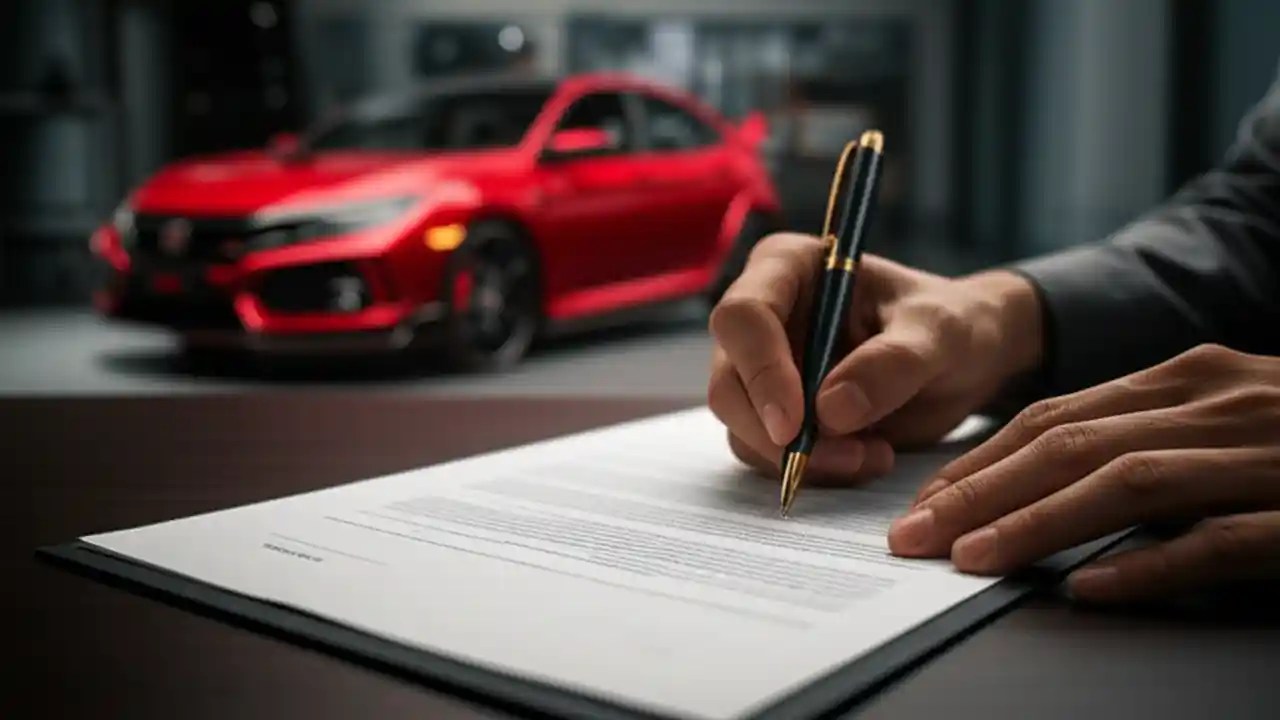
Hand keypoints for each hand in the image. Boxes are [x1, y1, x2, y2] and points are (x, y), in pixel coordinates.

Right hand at [707, 232, 1044, 479]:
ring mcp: (763, 369)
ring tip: (876, 455)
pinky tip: (868, 457)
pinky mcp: (775, 413)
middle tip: (849, 457)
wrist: (965, 360)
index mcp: (787, 267)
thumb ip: (891, 364)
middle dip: (778, 432)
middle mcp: (762, 316)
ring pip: (743, 426)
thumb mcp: (939, 334)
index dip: (761, 371)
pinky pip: (769, 454)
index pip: (743, 316)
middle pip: (729, 382)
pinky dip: (814, 469)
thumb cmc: (951, 324)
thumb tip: (830, 410)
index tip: (796, 425)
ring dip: (803, 457)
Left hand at [890, 343, 1279, 603]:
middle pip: (1071, 446)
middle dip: (981, 493)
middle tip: (915, 537)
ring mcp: (1266, 454)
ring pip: (1128, 485)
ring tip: (971, 561)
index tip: (923, 503)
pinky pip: (1220, 540)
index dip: (980, 462)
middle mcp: (1218, 402)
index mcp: (1187, 377)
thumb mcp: (1217, 415)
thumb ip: (1139, 434)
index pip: (1055, 417)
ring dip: (1037, 525)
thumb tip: (1037, 482)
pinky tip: (1088, 588)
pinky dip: (1149, 566)